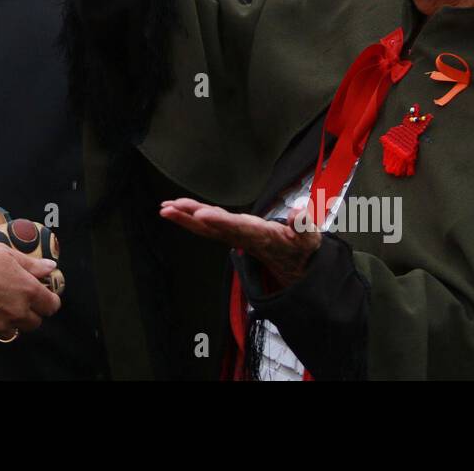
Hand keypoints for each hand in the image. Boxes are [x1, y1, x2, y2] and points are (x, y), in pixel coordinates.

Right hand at [0, 238, 62, 337]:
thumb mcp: (7, 254)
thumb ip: (31, 264)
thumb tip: (51, 266)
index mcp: (28, 290)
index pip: (51, 305)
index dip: (50, 301)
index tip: (45, 295)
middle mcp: (18, 311)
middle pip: (35, 322)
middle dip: (31, 312)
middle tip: (20, 299)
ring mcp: (1, 324)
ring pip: (16, 330)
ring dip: (13, 321)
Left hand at [160, 197, 321, 288]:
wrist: (295, 265)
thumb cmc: (301, 248)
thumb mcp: (308, 238)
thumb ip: (304, 224)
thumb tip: (299, 211)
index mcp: (260, 236)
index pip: (237, 227)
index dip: (219, 221)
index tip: (201, 215)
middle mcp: (242, 236)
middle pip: (213, 227)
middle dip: (190, 218)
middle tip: (170, 208)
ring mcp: (235, 236)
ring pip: (206, 227)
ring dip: (184, 218)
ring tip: (165, 208)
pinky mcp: (232, 232)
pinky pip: (207, 225)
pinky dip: (190, 217)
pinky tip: (176, 209)